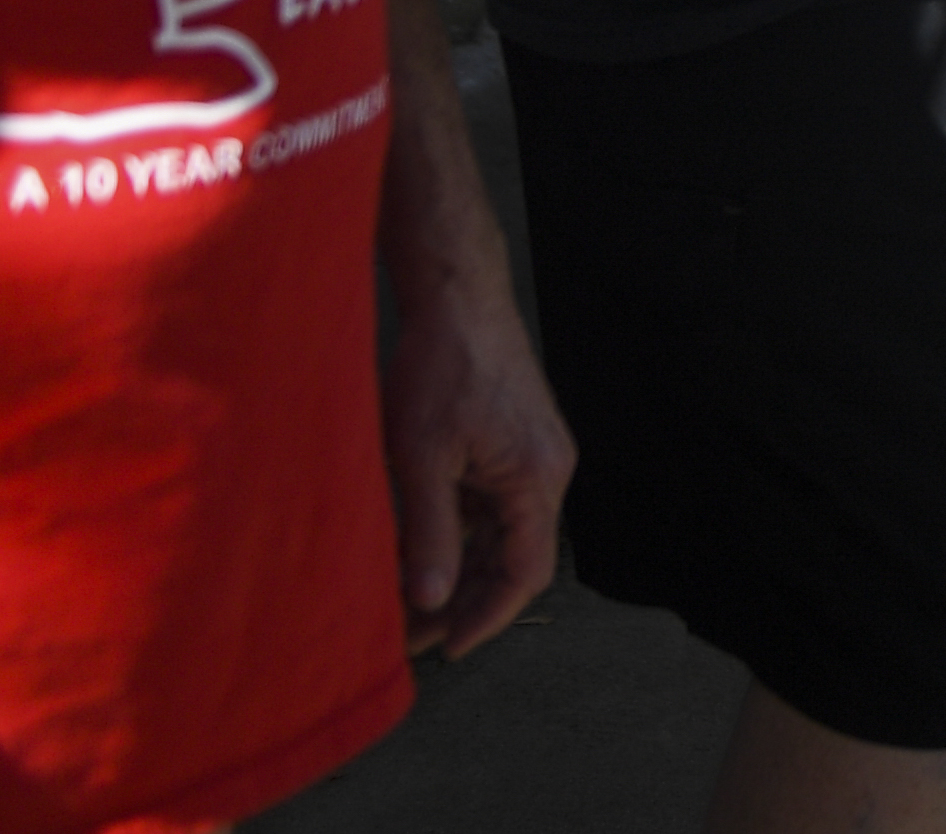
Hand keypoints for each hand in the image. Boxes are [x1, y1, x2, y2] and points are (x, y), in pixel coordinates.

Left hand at [383, 247, 570, 657]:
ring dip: (456, 568)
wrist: (456, 296)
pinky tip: (412, 547)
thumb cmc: (444, 365)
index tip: (445, 649)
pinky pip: (488, 504)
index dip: (486, 618)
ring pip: (498, 533)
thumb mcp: (423, 459)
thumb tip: (431, 600)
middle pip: (514, 557)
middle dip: (464, 601)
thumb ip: (431, 534)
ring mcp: (529, 455)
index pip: (525, 572)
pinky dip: (454, 533)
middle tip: (407, 634)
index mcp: (538, 477)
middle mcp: (546, 470)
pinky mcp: (510, 442)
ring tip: (400, 597)